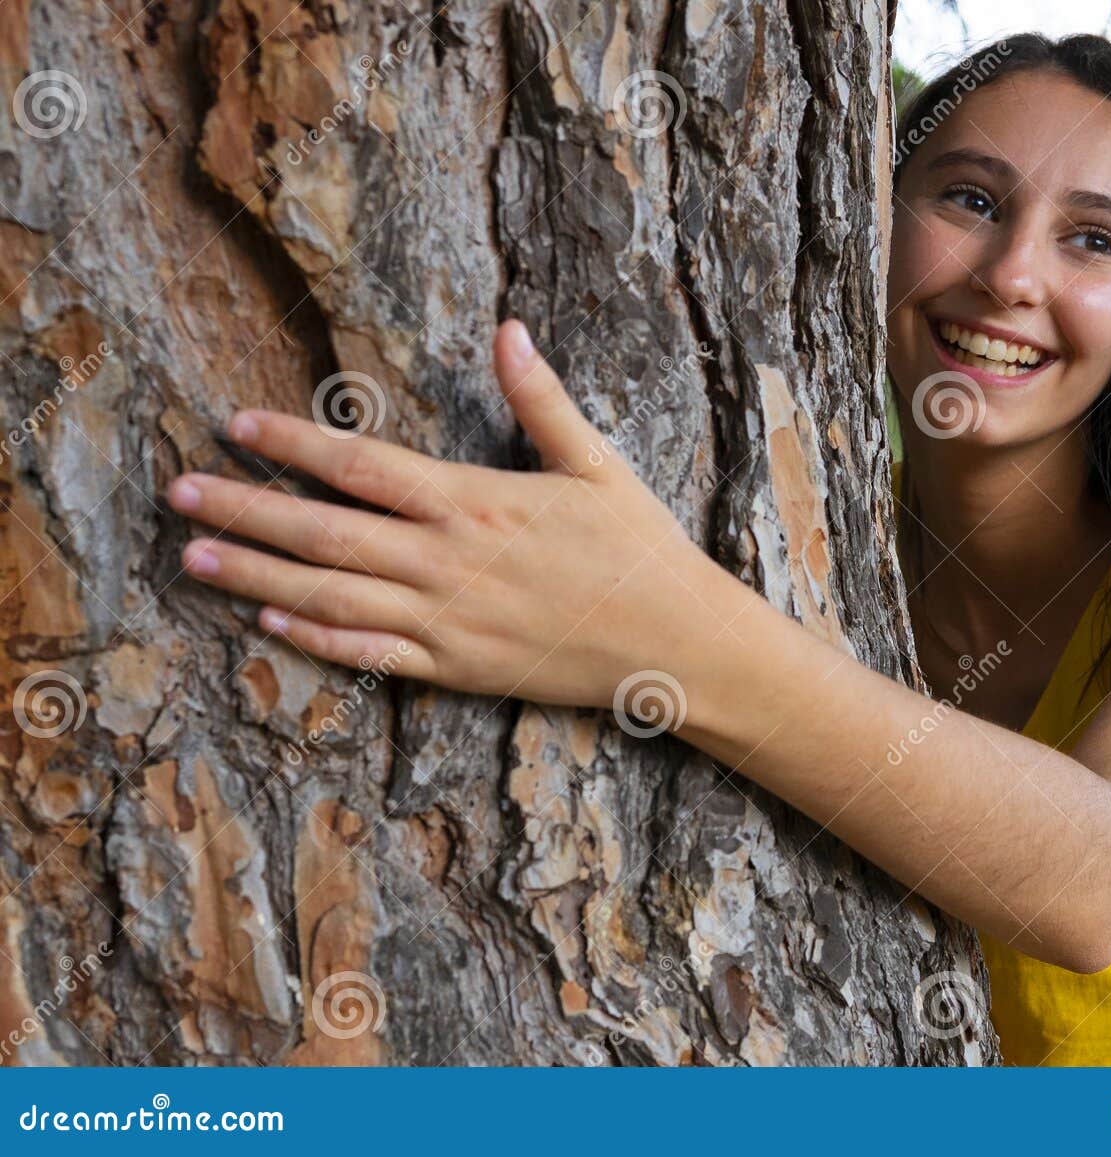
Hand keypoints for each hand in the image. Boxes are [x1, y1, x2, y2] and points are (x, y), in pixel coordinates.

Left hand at [165, 320, 720, 710]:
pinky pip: (369, 656)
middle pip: (323, 532)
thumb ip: (540, 399)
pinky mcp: (455, 669)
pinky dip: (314, 639)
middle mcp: (446, 561)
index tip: (235, 424)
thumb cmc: (639, 547)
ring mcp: (445, 621)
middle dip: (244, 510)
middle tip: (179, 494)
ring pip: (330, 596)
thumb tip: (509, 329)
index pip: (361, 466)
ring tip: (193, 559)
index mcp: (475, 502)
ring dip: (256, 576)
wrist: (673, 641)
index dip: (292, 443)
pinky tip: (268, 622)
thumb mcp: (597, 462)